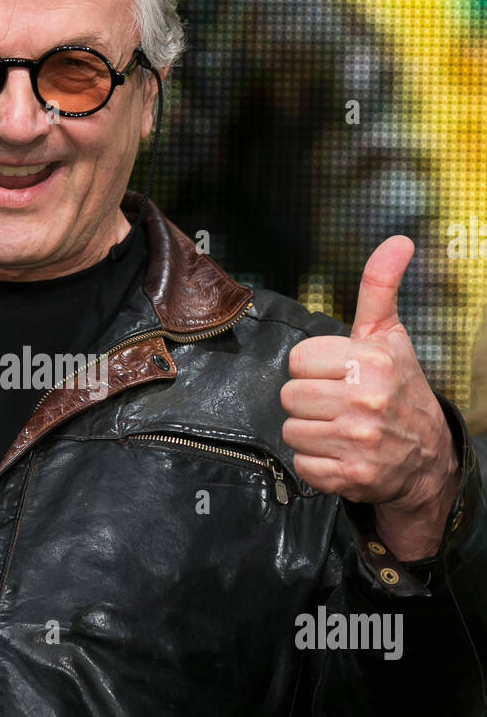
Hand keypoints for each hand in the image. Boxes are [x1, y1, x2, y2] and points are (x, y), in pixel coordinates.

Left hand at [279, 237, 459, 559]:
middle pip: (290, 396)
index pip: (299, 360)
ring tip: (339, 428)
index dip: (314, 368)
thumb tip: (398, 240)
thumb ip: (380, 287)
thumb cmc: (400, 389)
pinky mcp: (349, 476)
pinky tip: (340, 454)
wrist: (427, 455)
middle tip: (337, 404)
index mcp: (371, 362)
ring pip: (291, 430)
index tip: (337, 374)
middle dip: (309, 400)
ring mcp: (358, 442)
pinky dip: (315, 463)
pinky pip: (302, 464)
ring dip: (310, 431)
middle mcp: (366, 401)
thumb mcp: (389, 336)